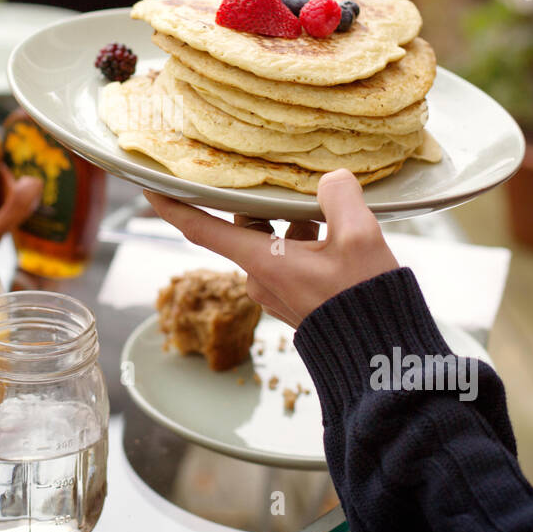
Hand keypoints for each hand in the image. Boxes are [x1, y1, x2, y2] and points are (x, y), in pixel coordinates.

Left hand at [144, 170, 399, 327]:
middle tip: (283, 174)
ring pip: (273, 240)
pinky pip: (291, 258)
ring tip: (329, 205)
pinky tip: (338, 231)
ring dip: (294, 220)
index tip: (149, 187)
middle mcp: (261, 278)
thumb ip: (340, 197)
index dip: (174, 206)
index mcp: (262, 262)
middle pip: (246, 225)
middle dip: (262, 200)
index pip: (202, 229)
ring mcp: (278, 291)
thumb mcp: (360, 238)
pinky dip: (307, 240)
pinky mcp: (298, 300)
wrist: (383, 357)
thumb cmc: (364, 301)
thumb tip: (330, 180)